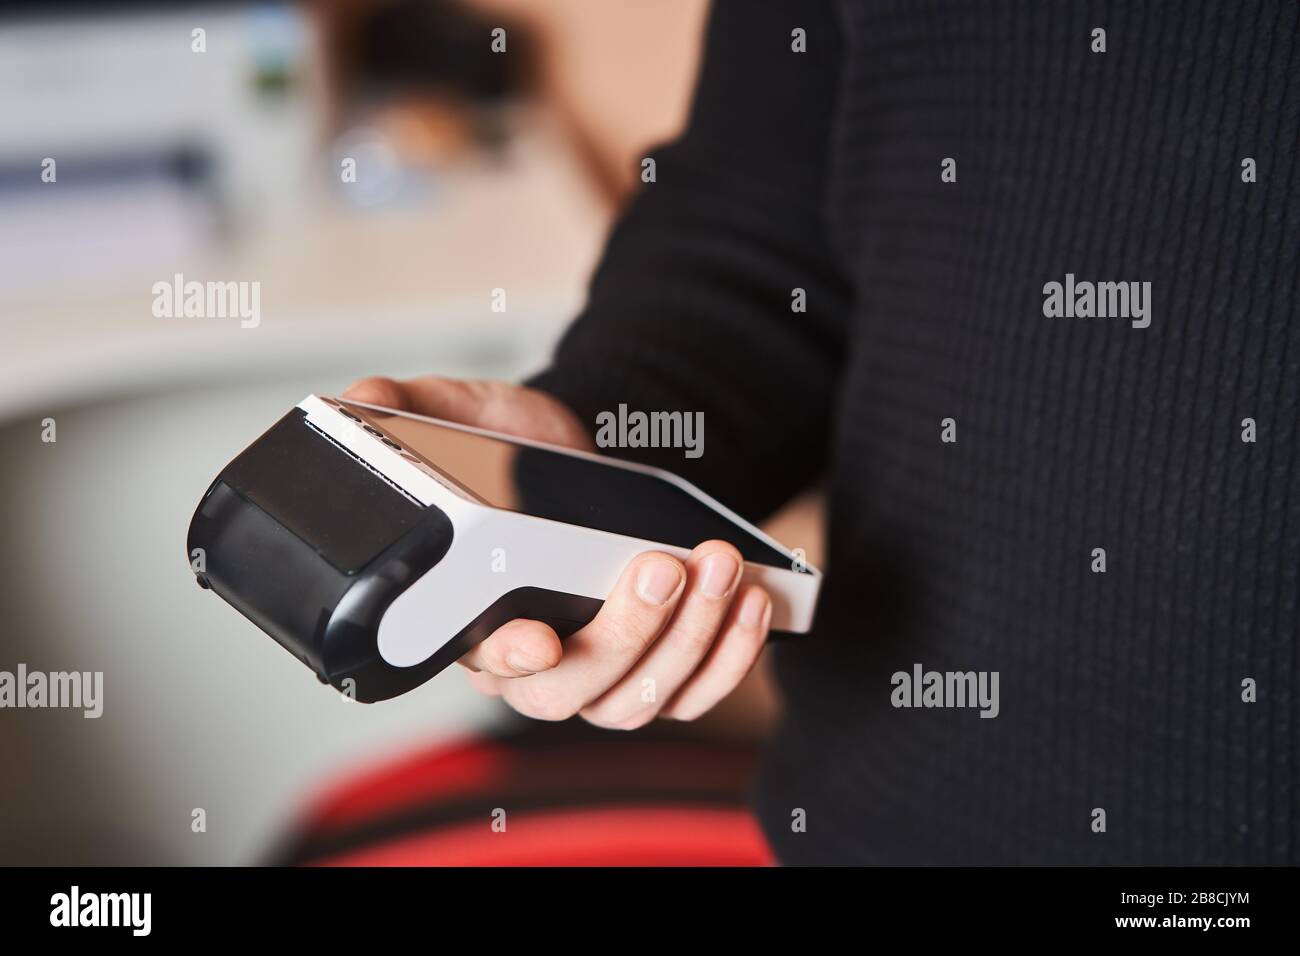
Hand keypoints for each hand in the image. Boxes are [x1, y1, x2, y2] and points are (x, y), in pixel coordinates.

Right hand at [342, 376, 773, 726]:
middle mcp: (535, 664)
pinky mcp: (658, 665)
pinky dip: (732, 656)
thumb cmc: (513, 449)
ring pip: (643, 695)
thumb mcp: (460, 416)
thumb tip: (362, 400)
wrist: (579, 458)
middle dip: (630, 634)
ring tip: (721, 564)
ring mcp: (601, 672)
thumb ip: (408, 409)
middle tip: (663, 563)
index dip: (510, 659)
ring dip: (693, 638)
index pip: (484, 662)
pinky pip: (698, 690)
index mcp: (471, 618)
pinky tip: (752, 600)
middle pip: (578, 690)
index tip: (539, 635)